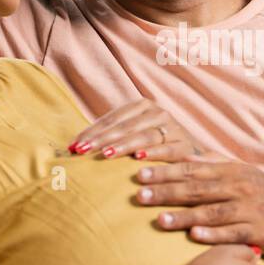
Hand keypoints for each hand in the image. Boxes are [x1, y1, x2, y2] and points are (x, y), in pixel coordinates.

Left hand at [70, 98, 205, 161]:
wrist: (191, 153)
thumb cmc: (154, 144)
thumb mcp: (133, 134)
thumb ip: (108, 136)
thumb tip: (72, 146)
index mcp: (143, 106)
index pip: (112, 118)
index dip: (92, 131)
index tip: (73, 146)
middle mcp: (158, 113)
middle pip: (125, 127)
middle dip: (101, 140)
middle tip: (82, 151)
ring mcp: (173, 128)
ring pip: (144, 136)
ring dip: (123, 146)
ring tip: (106, 154)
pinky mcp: (185, 145)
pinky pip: (167, 150)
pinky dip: (153, 153)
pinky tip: (138, 158)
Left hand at [136, 161, 263, 254]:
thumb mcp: (241, 173)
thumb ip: (212, 166)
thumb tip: (182, 157)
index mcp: (230, 171)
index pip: (191, 168)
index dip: (164, 170)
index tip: (139, 171)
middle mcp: (238, 187)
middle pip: (196, 188)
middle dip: (166, 191)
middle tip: (140, 195)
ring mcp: (249, 209)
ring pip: (211, 211)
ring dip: (184, 216)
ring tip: (160, 220)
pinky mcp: (259, 231)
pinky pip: (233, 233)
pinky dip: (214, 234)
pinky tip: (195, 236)